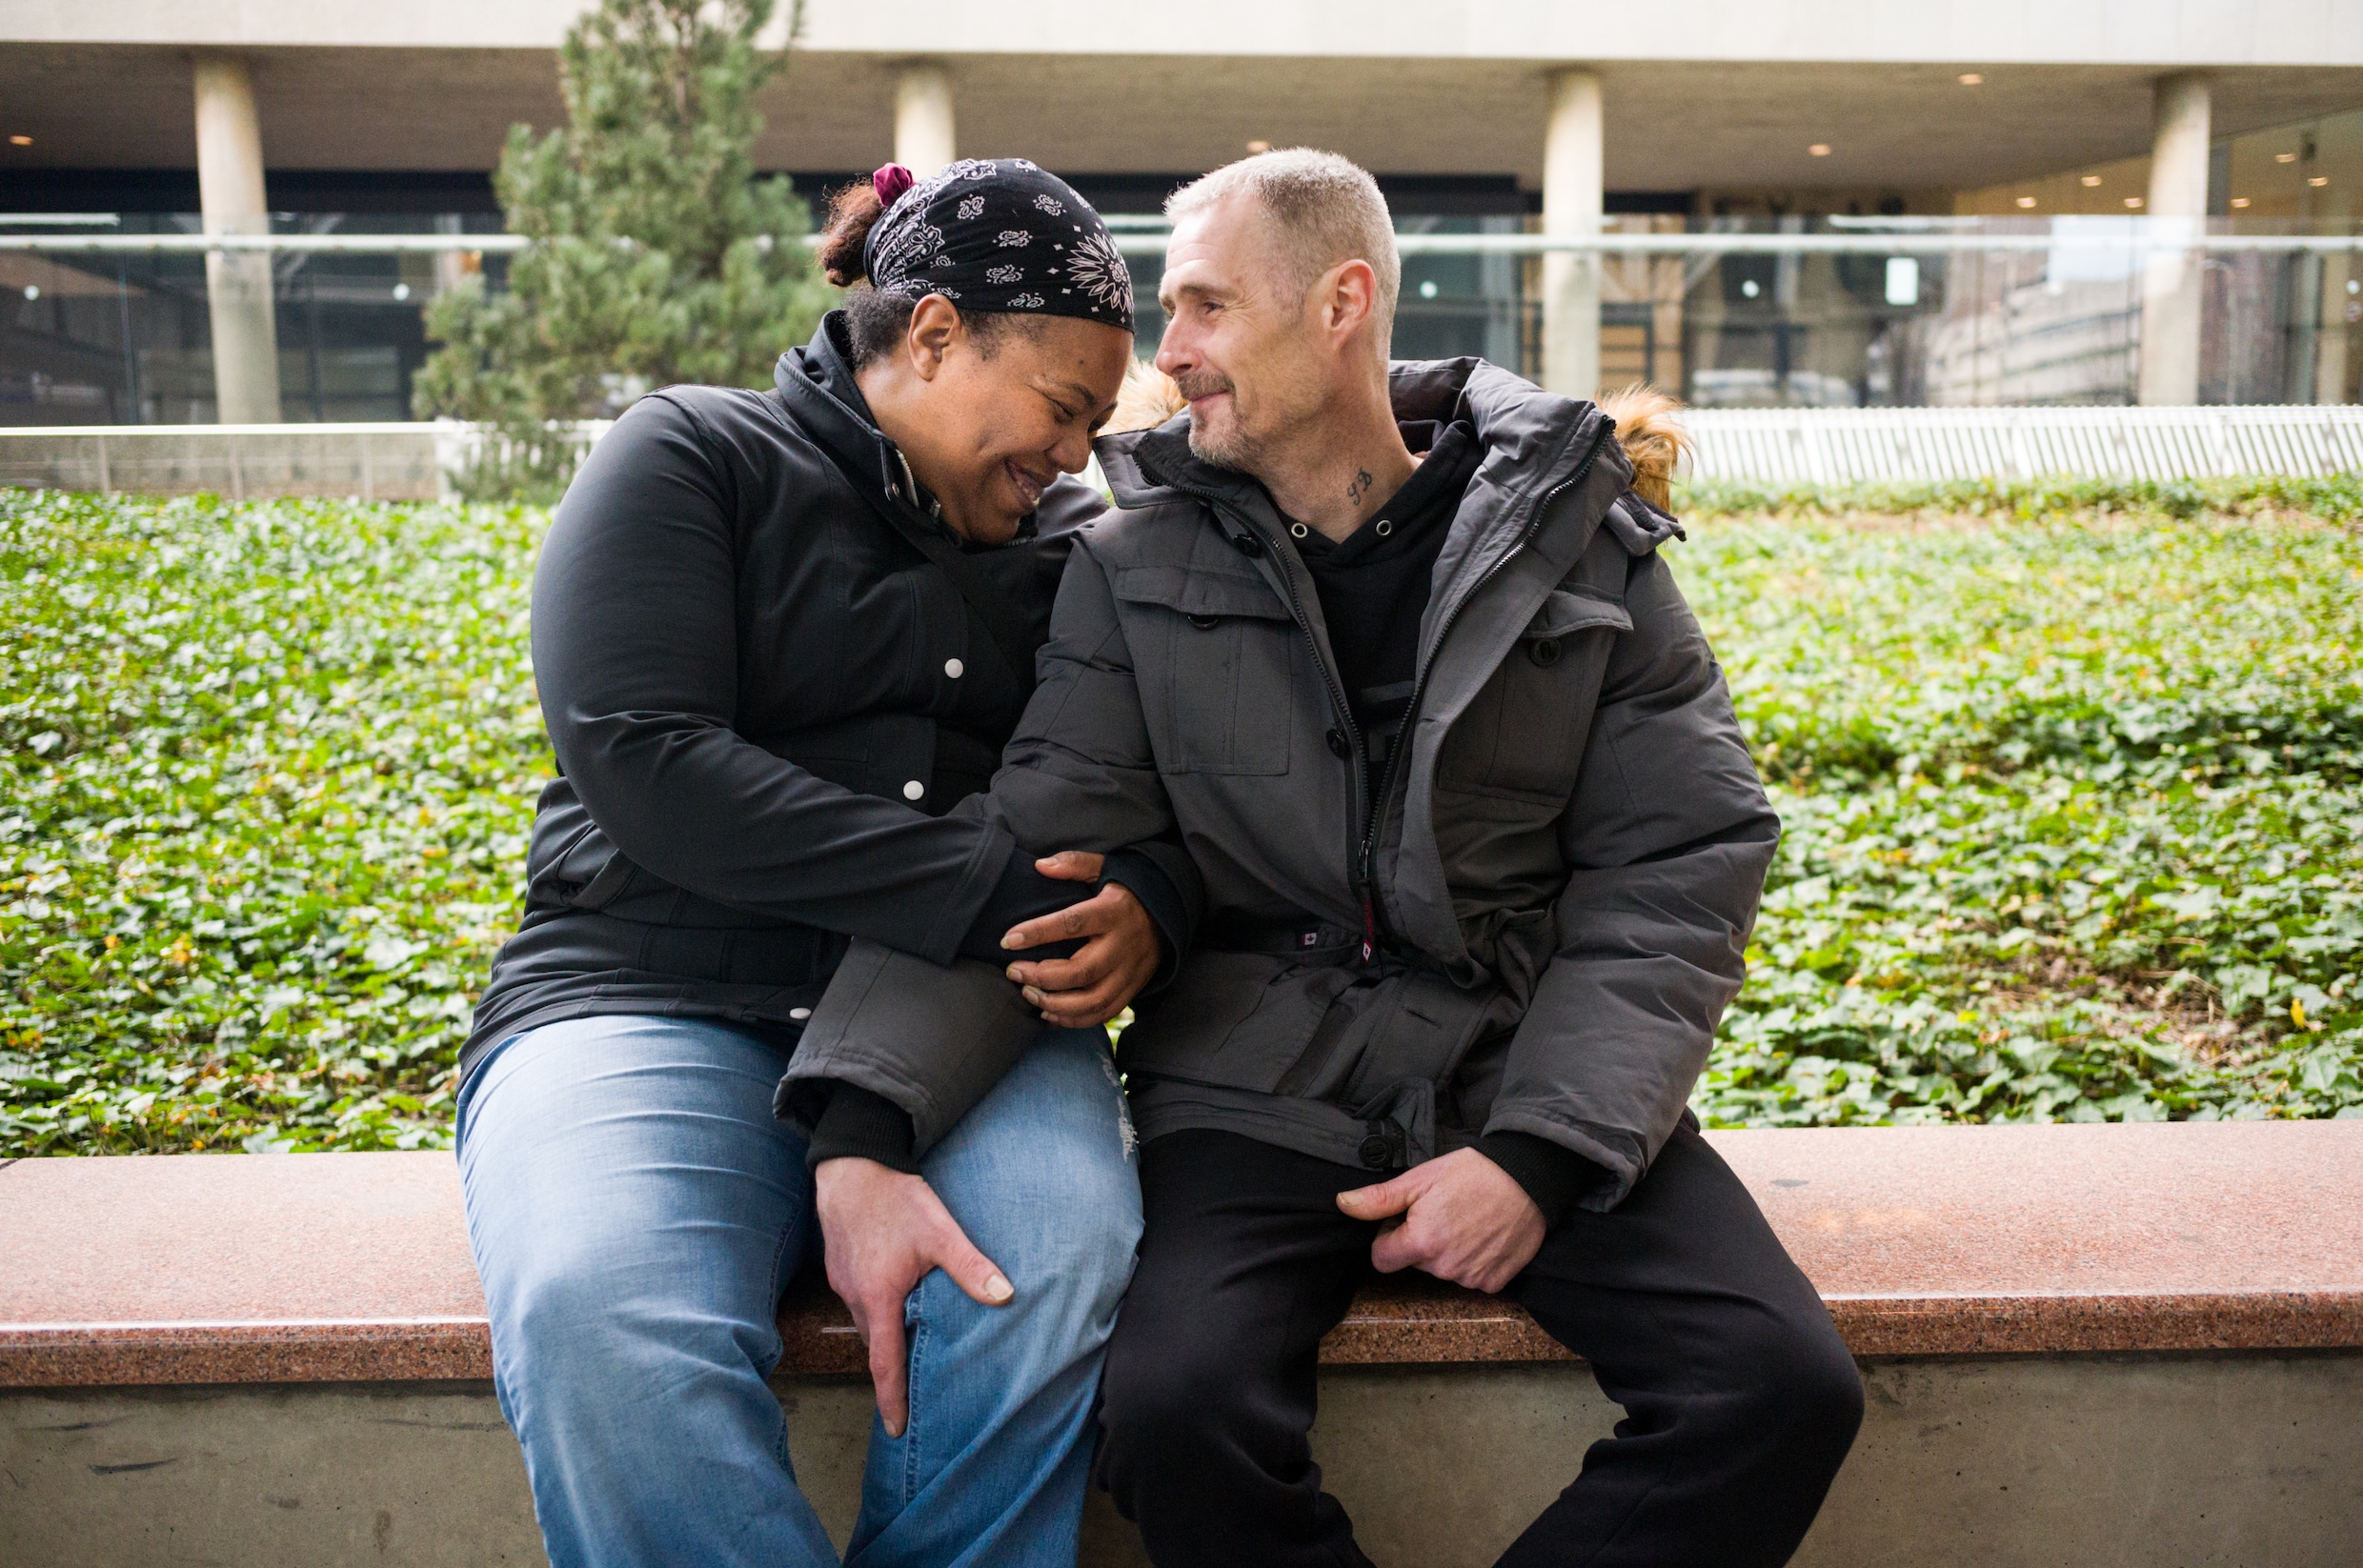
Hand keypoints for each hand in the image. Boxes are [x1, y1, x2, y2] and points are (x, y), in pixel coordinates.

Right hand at [814, 1156, 1012, 1437]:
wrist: (851, 1163)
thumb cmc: (894, 1197)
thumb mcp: (939, 1230)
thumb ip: (971, 1266)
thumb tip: (1005, 1295)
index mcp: (879, 1297)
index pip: (884, 1363)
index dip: (891, 1399)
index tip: (896, 1429)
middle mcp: (855, 1296)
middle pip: (876, 1345)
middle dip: (892, 1369)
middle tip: (913, 1389)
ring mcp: (843, 1282)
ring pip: (867, 1322)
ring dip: (886, 1336)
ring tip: (910, 1344)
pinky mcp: (839, 1266)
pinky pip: (859, 1301)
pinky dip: (877, 1311)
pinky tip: (896, 1300)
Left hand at [999, 850, 1159, 1027]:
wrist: (1169, 914)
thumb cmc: (1126, 892)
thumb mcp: (1106, 868)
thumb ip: (1074, 864)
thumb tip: (1040, 866)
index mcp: (1113, 912)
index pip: (1072, 924)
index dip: (1038, 933)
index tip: (1008, 939)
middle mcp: (1123, 945)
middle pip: (1081, 971)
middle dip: (1041, 977)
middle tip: (1013, 972)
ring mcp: (1130, 971)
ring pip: (1092, 1000)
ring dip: (1054, 1004)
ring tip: (1028, 994)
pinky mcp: (1132, 988)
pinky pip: (1103, 1013)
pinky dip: (1074, 1020)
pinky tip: (1049, 1013)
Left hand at [1335, 1148, 1546, 1294]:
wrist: (1529, 1180)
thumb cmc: (1474, 1174)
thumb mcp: (1421, 1178)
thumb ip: (1380, 1199)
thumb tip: (1343, 1205)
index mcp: (1421, 1243)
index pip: (1381, 1258)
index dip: (1388, 1237)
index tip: (1405, 1219)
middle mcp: (1444, 1268)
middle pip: (1415, 1262)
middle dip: (1421, 1241)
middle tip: (1443, 1212)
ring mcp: (1471, 1278)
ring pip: (1442, 1270)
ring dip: (1448, 1251)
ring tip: (1467, 1220)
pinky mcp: (1494, 1283)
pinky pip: (1470, 1277)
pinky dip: (1473, 1260)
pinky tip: (1484, 1235)